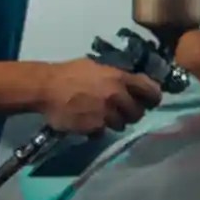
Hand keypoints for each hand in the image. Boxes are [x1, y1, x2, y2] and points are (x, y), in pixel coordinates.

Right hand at [38, 58, 161, 134]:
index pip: (149, 90)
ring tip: (101, 115)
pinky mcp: (94, 128)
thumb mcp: (96, 66)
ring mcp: (106, 114)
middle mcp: (117, 96)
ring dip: (114, 122)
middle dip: (132, 112)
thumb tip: (130, 81)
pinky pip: (103, 133)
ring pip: (121, 125)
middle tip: (122, 110)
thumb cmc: (70, 73)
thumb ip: (116, 75)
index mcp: (119, 78)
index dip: (153, 97)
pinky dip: (98, 130)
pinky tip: (88, 122)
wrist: (46, 88)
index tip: (152, 101)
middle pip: (137, 113)